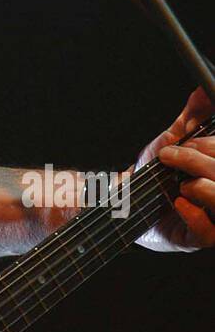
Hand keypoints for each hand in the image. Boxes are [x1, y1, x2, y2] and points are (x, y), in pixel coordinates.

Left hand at [134, 87, 214, 249]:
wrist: (124, 199)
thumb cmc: (154, 171)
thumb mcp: (173, 139)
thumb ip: (192, 117)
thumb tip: (203, 91)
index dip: (212, 147)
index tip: (189, 142)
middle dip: (199, 163)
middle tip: (172, 158)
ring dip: (202, 188)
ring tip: (179, 184)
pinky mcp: (198, 239)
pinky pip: (210, 233)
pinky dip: (194, 213)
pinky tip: (178, 202)